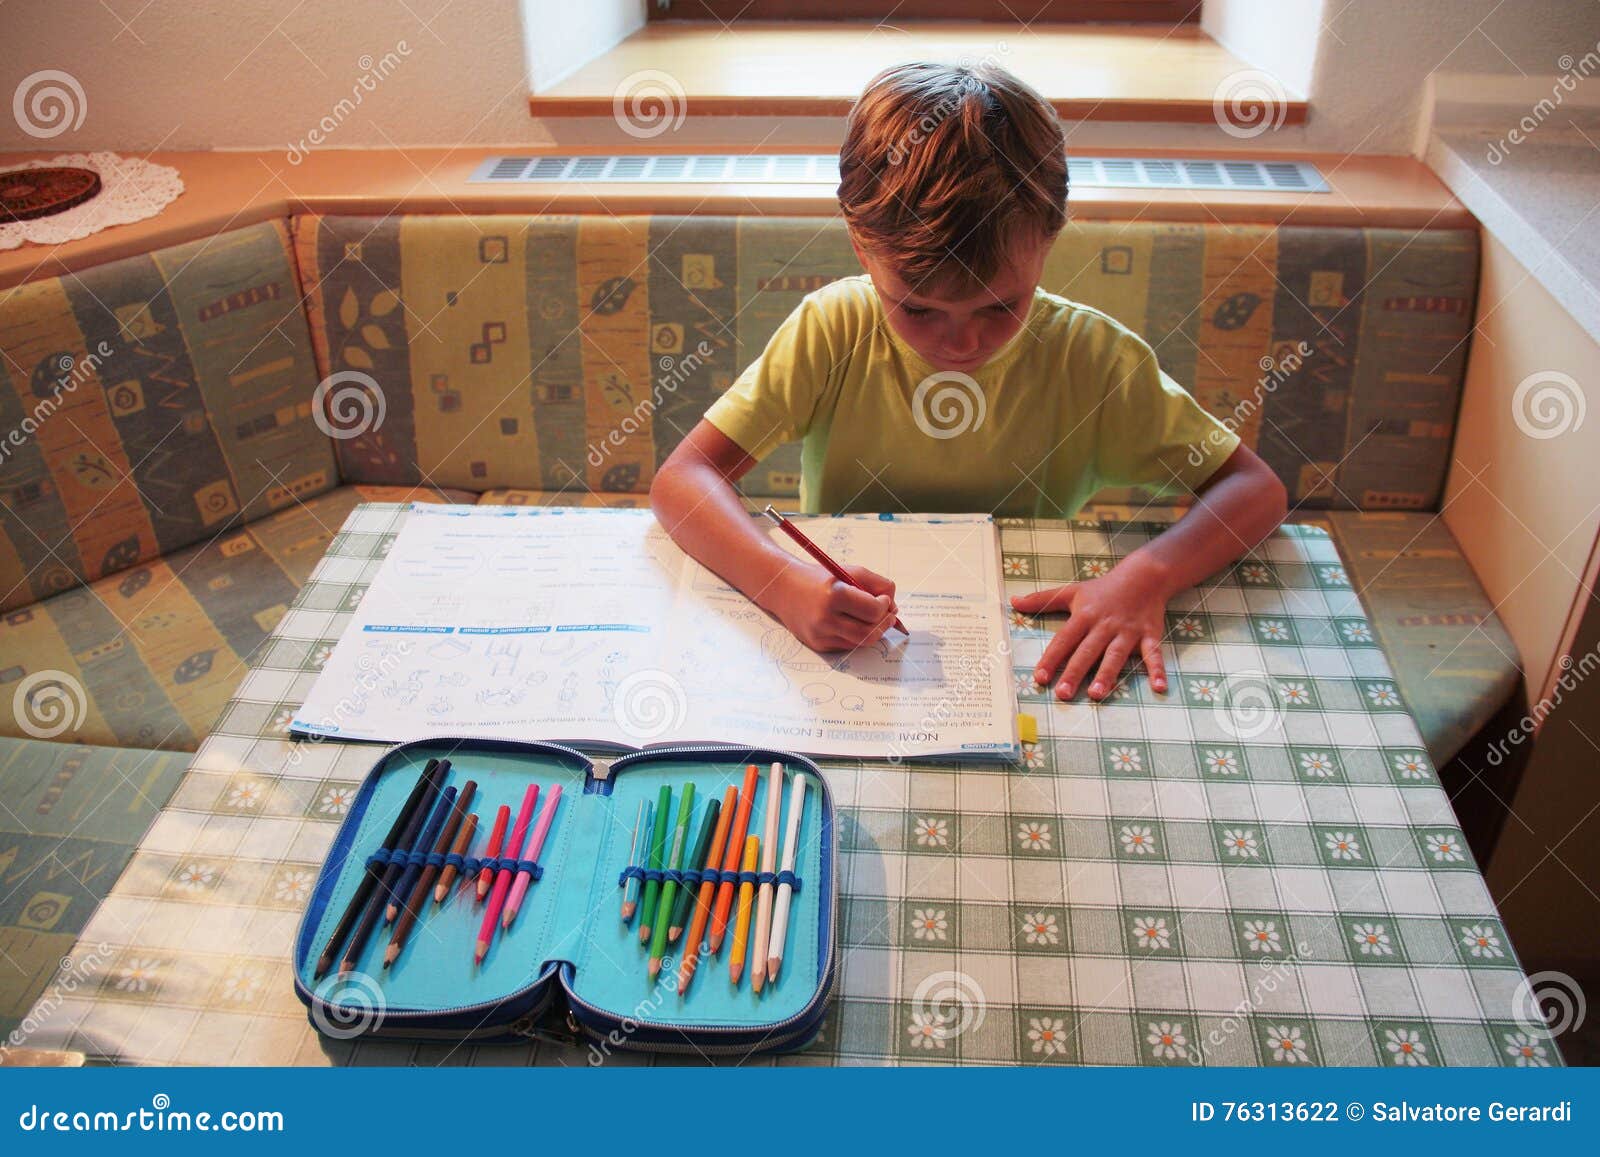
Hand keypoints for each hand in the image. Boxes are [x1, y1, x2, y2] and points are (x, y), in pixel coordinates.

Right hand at [768, 560, 898, 652]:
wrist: (784, 589)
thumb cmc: (820, 578)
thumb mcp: (848, 571)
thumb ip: (876, 583)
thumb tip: (893, 604)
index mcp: (834, 596)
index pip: (873, 610)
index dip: (885, 606)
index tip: (885, 600)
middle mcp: (825, 618)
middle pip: (870, 632)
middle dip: (885, 624)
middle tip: (889, 615)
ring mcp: (820, 635)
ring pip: (861, 642)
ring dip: (874, 632)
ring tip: (875, 619)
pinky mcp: (818, 645)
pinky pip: (848, 646)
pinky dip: (857, 636)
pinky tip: (854, 623)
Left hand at [1009, 554, 1172, 700]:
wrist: (1144, 575)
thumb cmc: (1103, 588)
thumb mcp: (1072, 591)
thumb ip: (1042, 600)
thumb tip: (1013, 601)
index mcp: (1084, 616)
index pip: (1064, 640)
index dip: (1051, 659)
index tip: (1040, 677)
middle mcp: (1104, 625)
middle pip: (1087, 652)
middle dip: (1074, 672)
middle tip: (1062, 694)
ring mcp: (1128, 632)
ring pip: (1115, 656)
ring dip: (1107, 675)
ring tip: (1096, 694)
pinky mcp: (1149, 635)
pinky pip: (1153, 654)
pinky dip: (1157, 670)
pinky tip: (1158, 688)